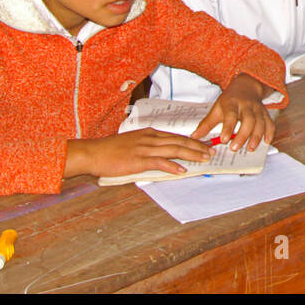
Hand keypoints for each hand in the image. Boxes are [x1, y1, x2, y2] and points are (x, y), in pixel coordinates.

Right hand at [66, 129, 214, 179]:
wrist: (93, 153)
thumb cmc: (110, 150)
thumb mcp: (132, 143)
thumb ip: (147, 147)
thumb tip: (160, 155)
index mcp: (149, 133)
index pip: (176, 136)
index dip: (192, 141)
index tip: (204, 145)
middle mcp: (150, 138)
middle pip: (179, 141)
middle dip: (198, 147)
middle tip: (211, 152)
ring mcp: (145, 148)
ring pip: (174, 150)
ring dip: (191, 155)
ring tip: (204, 159)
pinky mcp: (138, 159)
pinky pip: (159, 162)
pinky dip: (172, 166)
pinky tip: (182, 170)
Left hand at [193, 74, 274, 152]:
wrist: (246, 86)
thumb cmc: (230, 100)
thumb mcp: (216, 108)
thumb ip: (206, 124)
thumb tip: (195, 136)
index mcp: (232, 103)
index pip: (231, 115)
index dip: (228, 127)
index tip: (223, 139)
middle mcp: (246, 105)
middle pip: (248, 120)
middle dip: (243, 135)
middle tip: (235, 147)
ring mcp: (257, 109)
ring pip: (260, 122)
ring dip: (256, 136)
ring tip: (250, 148)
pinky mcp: (265, 113)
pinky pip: (270, 123)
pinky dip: (269, 133)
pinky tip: (266, 142)